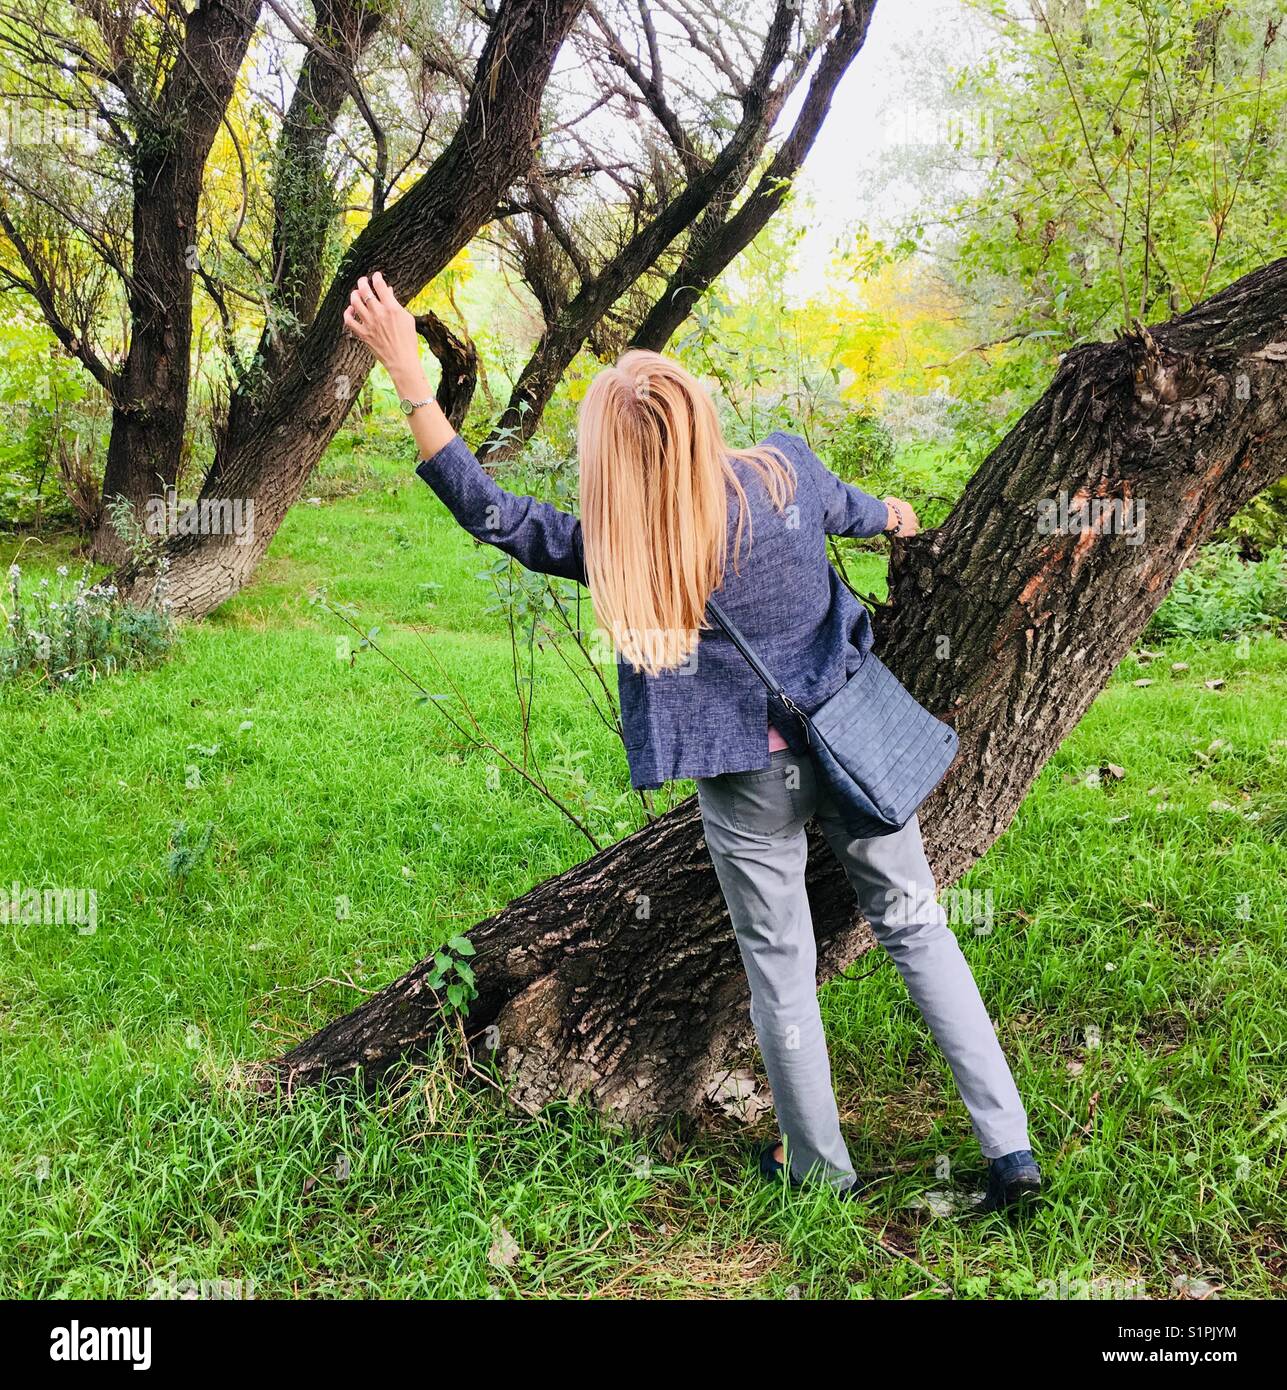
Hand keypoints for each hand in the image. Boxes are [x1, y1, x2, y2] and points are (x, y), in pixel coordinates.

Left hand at [343, 271, 422, 390]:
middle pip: (365, 291)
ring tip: (356, 293)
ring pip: (355, 302)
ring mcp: (369, 323)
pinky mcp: (363, 334)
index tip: (376, 276)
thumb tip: (388, 291)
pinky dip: (347, 313)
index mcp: (392, 308)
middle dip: (362, 282)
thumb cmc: (408, 340)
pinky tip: (350, 310)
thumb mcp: (407, 319)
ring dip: (354, 294)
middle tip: (363, 281)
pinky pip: (349, 320)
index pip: (380, 285)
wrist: (402, 360)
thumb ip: (396, 303)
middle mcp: (379, 314)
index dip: (376, 277)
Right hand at [883, 496, 919, 537]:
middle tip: (901, 522)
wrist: (888, 518)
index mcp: (908, 506)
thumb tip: (892, 501)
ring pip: (915, 525)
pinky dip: (910, 533)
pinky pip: (913, 533)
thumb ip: (893, 501)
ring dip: (910, 526)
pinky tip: (905, 533)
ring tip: (904, 528)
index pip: (908, 509)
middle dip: (908, 520)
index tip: (900, 515)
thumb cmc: (888, 509)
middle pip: (913, 517)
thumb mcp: (890, 500)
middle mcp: (912, 514)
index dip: (904, 513)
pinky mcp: (909, 531)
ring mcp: (912, 523)